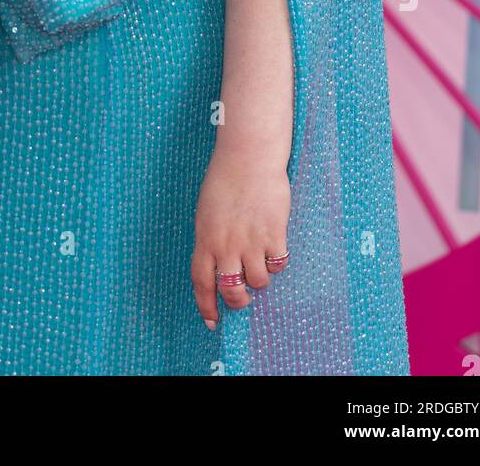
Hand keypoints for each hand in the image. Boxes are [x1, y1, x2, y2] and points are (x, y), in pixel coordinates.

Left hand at [191, 145, 290, 327]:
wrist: (248, 158)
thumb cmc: (226, 180)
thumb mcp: (207, 212)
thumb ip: (212, 240)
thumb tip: (220, 266)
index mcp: (206, 239)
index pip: (201, 283)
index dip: (206, 306)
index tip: (211, 321)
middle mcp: (227, 245)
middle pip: (231, 291)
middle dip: (238, 301)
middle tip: (243, 298)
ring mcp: (251, 242)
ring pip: (258, 281)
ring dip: (260, 278)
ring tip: (261, 259)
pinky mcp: (274, 235)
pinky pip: (278, 264)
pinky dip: (278, 261)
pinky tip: (275, 246)